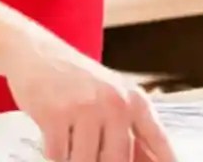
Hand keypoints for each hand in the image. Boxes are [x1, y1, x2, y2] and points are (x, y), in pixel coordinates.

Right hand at [4, 37, 176, 161]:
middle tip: (89, 150)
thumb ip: (130, 131)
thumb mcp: (110, 96)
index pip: (158, 141)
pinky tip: (55, 132)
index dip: (166, 161)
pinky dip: (54, 152)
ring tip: (71, 138)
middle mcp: (115, 103)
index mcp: (134, 100)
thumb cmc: (75, 79)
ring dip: (74, 158)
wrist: (35, 52)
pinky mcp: (56, 115)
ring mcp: (86, 108)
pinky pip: (58, 156)